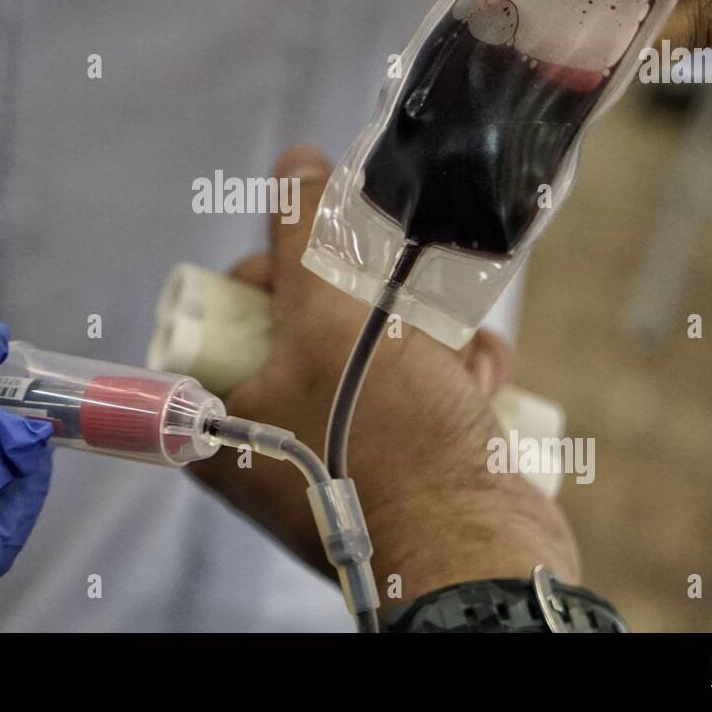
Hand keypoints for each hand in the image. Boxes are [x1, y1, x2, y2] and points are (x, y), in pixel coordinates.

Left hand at [191, 147, 578, 602]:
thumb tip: (293, 162)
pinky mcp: (410, 460)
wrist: (482, 549)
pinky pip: (424, 390)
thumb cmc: (388, 442)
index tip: (322, 255)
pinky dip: (455, 375)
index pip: (232, 312)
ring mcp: (345, 452)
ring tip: (454, 355)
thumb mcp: (327, 325)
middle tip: (396, 300)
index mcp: (227, 417)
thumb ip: (302, 239)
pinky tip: (483, 381)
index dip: (276, 272)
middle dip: (372, 302)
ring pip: (379, 351)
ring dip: (427, 334)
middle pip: (315, 324)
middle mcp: (277, 438)